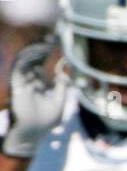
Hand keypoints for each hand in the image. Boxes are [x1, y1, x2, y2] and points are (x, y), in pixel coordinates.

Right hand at [2, 40, 64, 158]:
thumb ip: (62, 90)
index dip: (48, 51)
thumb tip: (66, 76)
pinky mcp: (16, 84)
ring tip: (46, 42)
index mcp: (38, 82)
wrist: (33, 134)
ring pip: (26, 59)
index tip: (57, 41)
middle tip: (52, 36)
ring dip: (35, 50)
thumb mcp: (59, 104)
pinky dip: (27, 58)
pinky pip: (19, 67)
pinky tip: (36, 52)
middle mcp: (29, 79)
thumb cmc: (45, 122)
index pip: (42, 62)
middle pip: (34, 57)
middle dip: (42, 46)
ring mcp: (22, 81)